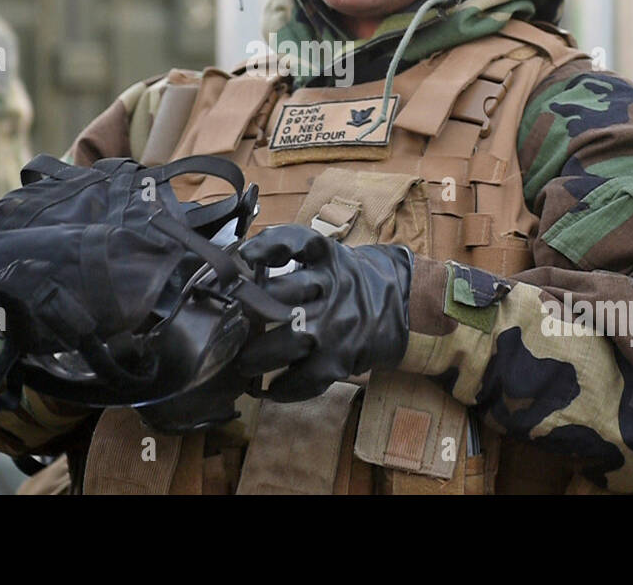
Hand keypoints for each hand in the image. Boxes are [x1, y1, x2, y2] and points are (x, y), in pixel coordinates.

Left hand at [235, 224, 411, 402]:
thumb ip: (293, 259)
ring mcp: (337, 324)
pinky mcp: (342, 357)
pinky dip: (286, 387)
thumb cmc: (354, 281)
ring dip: (260, 355)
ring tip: (243, 364)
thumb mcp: (330, 257)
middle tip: (227, 323)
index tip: (244, 255)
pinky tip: (270, 390)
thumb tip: (239, 268)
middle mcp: (331, 287)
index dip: (267, 246)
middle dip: (248, 310)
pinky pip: (308, 377)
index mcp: (327, 258)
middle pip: (281, 294)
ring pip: (290, 339)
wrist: (405, 304)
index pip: (296, 241)